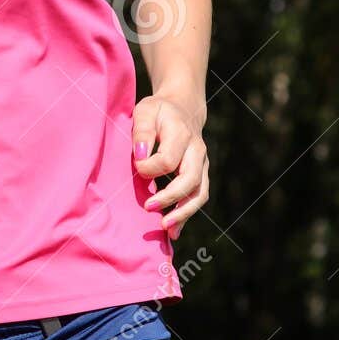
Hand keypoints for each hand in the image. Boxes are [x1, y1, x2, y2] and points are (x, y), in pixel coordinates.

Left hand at [132, 92, 208, 240]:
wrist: (183, 108)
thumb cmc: (159, 111)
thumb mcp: (145, 110)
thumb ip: (142, 131)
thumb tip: (141, 157)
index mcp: (182, 134)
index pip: (169, 160)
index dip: (151, 168)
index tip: (137, 167)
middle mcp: (197, 151)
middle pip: (190, 180)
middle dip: (170, 198)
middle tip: (148, 208)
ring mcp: (202, 164)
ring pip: (199, 193)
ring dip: (183, 213)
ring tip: (166, 229)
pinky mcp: (201, 174)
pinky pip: (198, 197)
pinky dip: (187, 214)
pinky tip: (174, 231)